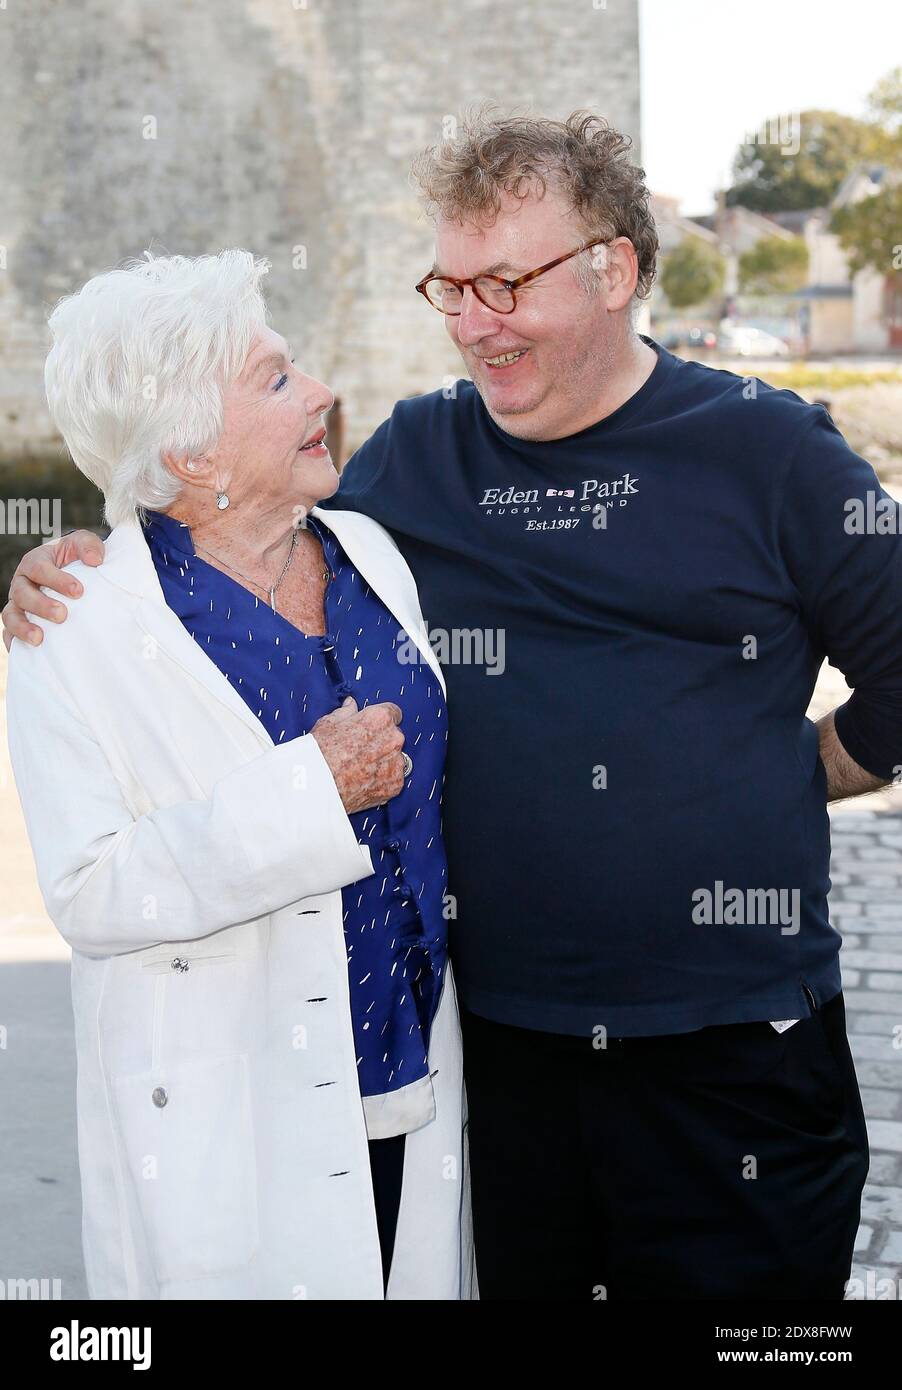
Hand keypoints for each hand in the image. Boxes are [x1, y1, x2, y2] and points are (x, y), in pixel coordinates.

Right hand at [2, 530, 105, 650]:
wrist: (75, 576)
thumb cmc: (76, 559)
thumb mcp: (82, 544)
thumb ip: (89, 545)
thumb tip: (94, 560)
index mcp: (35, 562)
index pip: (39, 568)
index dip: (56, 580)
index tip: (78, 591)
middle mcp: (22, 583)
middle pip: (22, 593)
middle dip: (41, 605)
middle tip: (62, 615)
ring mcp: (18, 605)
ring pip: (10, 615)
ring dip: (22, 627)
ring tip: (39, 639)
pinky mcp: (18, 624)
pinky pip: (9, 634)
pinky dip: (15, 642)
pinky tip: (32, 651)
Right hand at [311, 697, 405, 813]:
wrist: (319, 786)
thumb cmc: (321, 752)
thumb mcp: (328, 724)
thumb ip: (346, 712)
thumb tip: (351, 704)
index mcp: (380, 718)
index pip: (394, 713)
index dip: (382, 720)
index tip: (374, 727)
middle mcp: (394, 738)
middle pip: (395, 736)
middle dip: (382, 741)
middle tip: (362, 751)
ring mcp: (397, 763)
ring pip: (395, 759)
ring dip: (384, 762)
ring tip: (362, 770)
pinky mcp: (395, 784)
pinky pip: (394, 779)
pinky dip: (383, 780)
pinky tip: (365, 783)